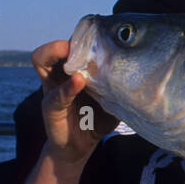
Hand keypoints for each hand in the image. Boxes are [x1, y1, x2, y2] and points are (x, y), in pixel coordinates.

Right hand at [31, 40, 117, 164]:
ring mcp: (52, 89)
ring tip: (71, 51)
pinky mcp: (50, 108)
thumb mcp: (110, 98)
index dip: (84, 37)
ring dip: (58, 52)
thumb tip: (142, 71)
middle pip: (53, 46)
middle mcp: (59, 75)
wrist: (79, 147)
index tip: (102, 35)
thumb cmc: (95, 118)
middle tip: (87, 40)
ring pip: (42, 61)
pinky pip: (56, 94)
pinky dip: (68, 87)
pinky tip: (79, 81)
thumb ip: (117, 85)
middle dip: (69, 40)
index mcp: (73, 70)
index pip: (72, 44)